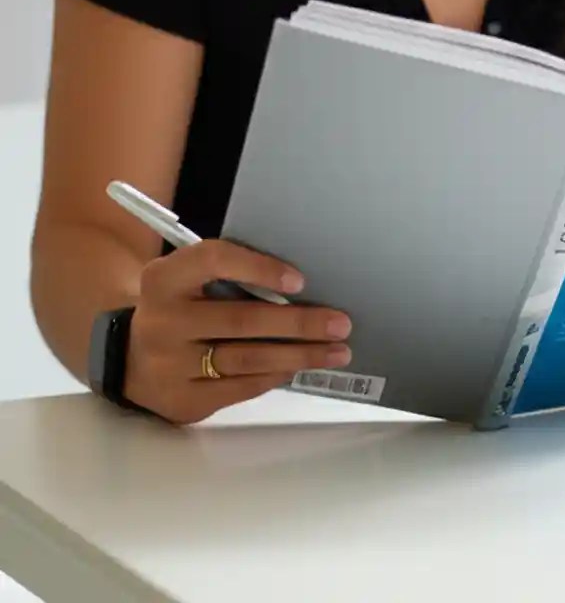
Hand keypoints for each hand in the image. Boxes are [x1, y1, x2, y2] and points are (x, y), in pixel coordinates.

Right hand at [124, 240, 352, 424]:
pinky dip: (276, 375)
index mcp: (164, 280)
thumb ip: (227, 279)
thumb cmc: (179, 312)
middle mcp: (163, 321)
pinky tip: (298, 367)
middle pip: (242, 320)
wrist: (128, 362)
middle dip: (300, 323)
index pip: (213, 261)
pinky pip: (242, 387)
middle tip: (341, 324)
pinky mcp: (183, 399)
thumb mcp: (186, 284)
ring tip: (337, 352)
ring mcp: (170, 365)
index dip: (258, 267)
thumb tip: (302, 288)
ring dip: (300, 354)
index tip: (300, 280)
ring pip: (248, 359)